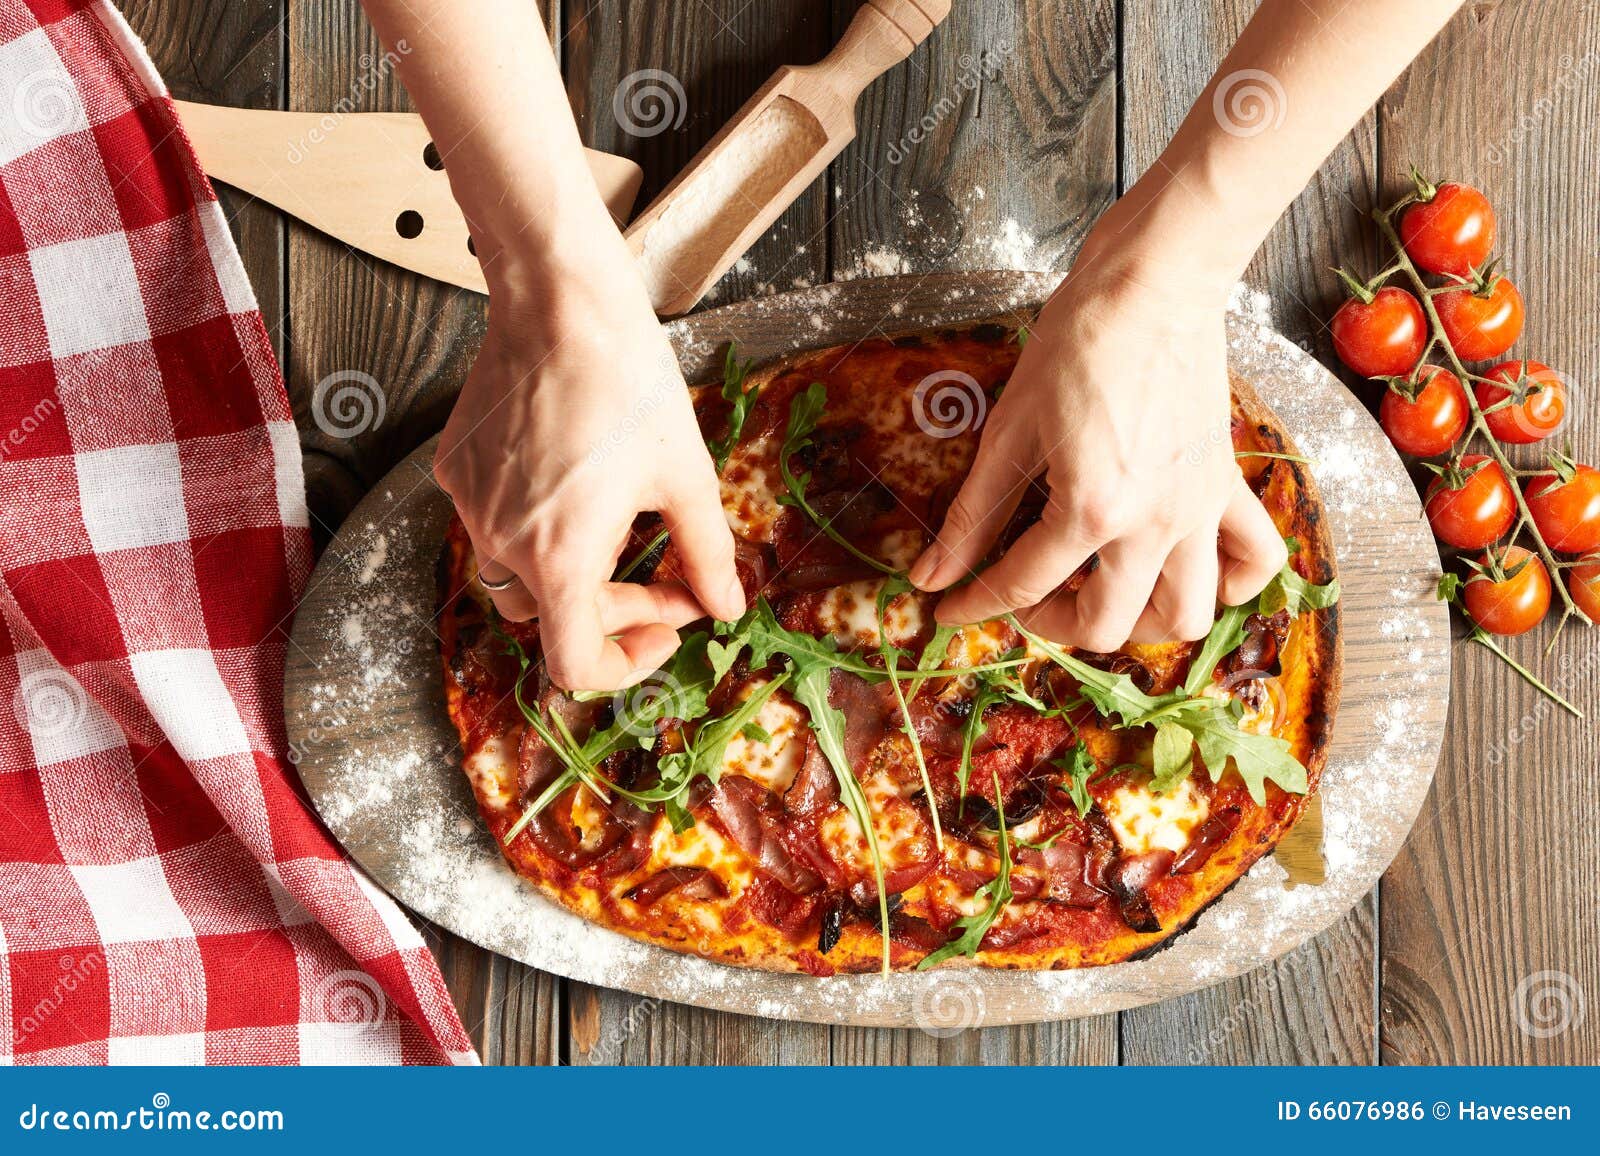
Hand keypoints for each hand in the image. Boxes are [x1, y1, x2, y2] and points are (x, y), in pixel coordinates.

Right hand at [434, 236, 743, 690]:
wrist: (559, 303)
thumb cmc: (628, 383)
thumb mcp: (687, 478)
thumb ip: (706, 556)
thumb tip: (725, 608)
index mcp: (560, 558)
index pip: (574, 665)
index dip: (625, 666)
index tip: (666, 629)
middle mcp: (501, 541)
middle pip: (552, 620)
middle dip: (615, 611)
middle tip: (667, 576)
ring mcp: (470, 506)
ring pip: (519, 575)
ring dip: (575, 572)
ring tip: (620, 520)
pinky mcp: (453, 470)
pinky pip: (492, 524)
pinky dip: (537, 526)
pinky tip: (576, 481)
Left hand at [909, 205, 1285, 648]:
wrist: (1154, 285)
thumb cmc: (1077, 343)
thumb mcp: (1009, 430)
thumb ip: (973, 515)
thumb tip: (931, 574)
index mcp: (1090, 508)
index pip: (1022, 586)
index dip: (975, 604)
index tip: (949, 608)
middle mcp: (1152, 524)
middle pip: (1107, 624)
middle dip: (1055, 624)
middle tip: (1028, 595)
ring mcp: (1198, 510)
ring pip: (1186, 616)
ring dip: (1139, 623)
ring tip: (1102, 592)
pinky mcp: (1228, 487)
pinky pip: (1255, 561)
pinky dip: (1228, 585)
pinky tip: (1185, 571)